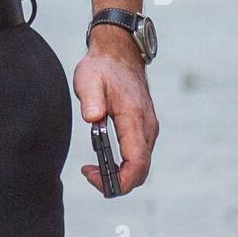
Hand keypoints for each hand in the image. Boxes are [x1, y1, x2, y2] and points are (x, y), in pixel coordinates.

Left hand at [74, 25, 158, 194]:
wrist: (120, 53)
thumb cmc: (102, 67)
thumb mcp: (88, 79)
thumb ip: (91, 99)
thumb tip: (92, 119)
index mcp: (134, 118)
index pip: (136, 164)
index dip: (118, 181)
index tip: (92, 175)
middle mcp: (147, 127)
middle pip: (141, 172)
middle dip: (116, 183)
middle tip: (89, 174)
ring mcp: (148, 128)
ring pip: (141, 166)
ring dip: (120, 175)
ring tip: (93, 169)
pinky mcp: (145, 128)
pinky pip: (139, 156)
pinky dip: (125, 166)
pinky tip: (105, 160)